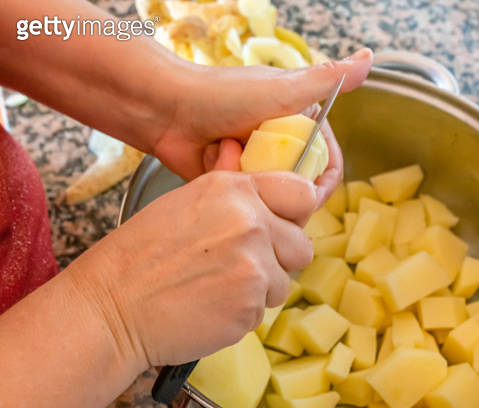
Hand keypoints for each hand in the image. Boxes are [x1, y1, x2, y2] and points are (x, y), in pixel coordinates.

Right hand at [66, 168, 315, 367]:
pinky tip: (211, 305)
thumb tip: (267, 189)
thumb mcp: (186, 203)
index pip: (301, 193)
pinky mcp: (250, 306)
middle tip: (245, 265)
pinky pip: (263, 310)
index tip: (286, 225)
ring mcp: (254, 266)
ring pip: (285, 282)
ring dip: (261, 289)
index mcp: (234, 190)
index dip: (296, 214)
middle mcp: (251, 223)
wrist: (111, 307)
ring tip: (218, 287)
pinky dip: (242, 313)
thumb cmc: (139, 256)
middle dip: (281, 259)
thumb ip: (234, 196)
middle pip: (302, 245)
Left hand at [151, 48, 372, 205]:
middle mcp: (280, 145)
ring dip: (254, 183)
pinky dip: (234, 187)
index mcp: (298, 123)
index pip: (327, 164)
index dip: (322, 182)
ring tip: (232, 159)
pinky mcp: (234, 181)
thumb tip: (371, 57)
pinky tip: (217, 165)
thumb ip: (329, 78)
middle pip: (300, 187)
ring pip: (274, 199)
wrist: (165, 109)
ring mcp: (256, 164)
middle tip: (261, 178)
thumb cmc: (223, 94)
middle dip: (283, 189)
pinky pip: (247, 202)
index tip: (310, 194)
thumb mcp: (284, 88)